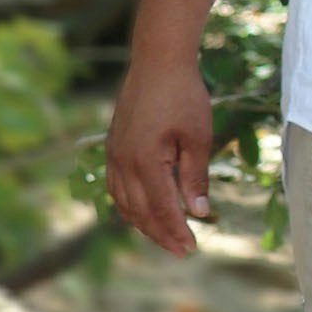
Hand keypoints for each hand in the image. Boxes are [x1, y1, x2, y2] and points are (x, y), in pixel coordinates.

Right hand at [105, 50, 215, 255]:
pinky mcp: (113, 147)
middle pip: (139, 212)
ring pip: (124, 202)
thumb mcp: (198, 138)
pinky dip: (129, 204)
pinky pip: (116, 187)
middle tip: (181, 249)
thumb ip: (195, 177)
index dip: (175, 232)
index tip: (191, 249)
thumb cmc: (183, 96)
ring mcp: (114, 154)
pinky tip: (143, 210)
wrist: (158, 61)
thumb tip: (199, 212)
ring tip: (165, 235)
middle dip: (160, 234)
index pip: (161, 209)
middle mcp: (123, 162)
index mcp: (145, 161)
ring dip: (143, 223)